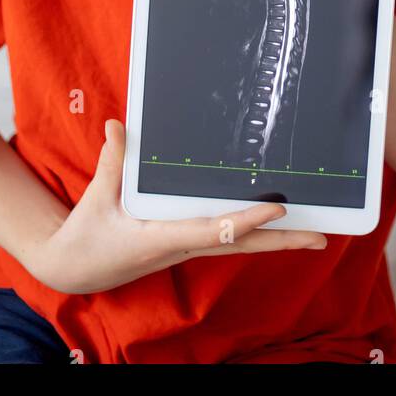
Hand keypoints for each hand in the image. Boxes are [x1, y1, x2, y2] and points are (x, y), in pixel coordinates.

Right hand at [24, 121, 327, 295]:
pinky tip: (271, 226)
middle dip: (281, 243)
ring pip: (238, 246)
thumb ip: (111, 162)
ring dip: (274, 241)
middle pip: (241, 247)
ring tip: (312, 234)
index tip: (279, 207)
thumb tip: (117, 126)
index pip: (215, 231)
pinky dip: (251, 234)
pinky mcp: (183, 245)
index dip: (248, 219)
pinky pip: (225, 240)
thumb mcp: (96, 199)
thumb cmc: (86, 236)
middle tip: (321, 239)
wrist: (74, 269)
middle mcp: (181, 247)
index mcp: (162, 239)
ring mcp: (185, 248)